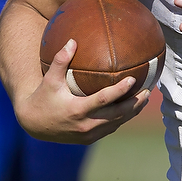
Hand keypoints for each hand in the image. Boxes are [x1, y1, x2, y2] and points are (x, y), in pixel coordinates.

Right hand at [14, 38, 148, 142]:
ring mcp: (88, 134)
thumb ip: (60, 61)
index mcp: (77, 110)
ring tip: (146, 98)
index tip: (133, 79)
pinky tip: (132, 108)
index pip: (104, 100)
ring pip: (117, 123)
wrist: (33, 124)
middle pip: (118, 115)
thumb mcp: (50, 79)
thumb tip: (72, 40)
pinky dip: (122, 119)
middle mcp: (85, 125)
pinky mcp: (89, 139)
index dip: (120, 91)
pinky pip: (111, 128)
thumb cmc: (42, 98)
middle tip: (148, 90)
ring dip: (132, 111)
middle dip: (135, 103)